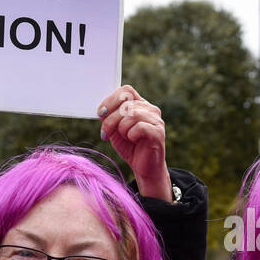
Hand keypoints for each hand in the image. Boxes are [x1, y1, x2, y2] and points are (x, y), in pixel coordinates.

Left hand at [97, 85, 172, 201]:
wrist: (144, 168)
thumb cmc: (130, 147)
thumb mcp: (115, 129)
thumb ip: (110, 116)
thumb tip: (102, 109)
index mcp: (141, 105)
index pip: (126, 91)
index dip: (111, 100)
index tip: (101, 114)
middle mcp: (151, 109)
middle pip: (125, 104)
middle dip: (110, 120)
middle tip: (105, 134)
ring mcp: (156, 120)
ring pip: (131, 115)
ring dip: (121, 129)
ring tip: (124, 138)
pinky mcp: (158, 132)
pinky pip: (138, 127)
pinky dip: (130, 135)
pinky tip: (134, 141)